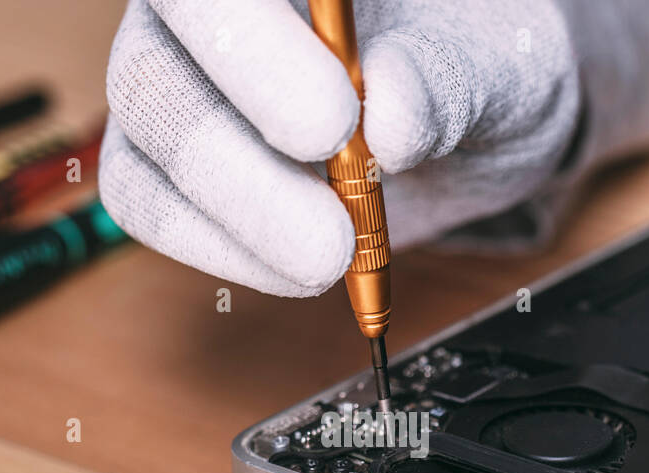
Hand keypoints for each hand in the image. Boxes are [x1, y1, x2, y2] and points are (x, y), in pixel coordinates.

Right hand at [100, 0, 580, 296]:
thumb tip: (390, 118)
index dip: (251, 49)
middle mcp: (208, 7)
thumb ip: (448, 78)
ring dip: (238, 217)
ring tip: (330, 258)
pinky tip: (299, 271)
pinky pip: (149, 205)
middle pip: (154, 65)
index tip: (335, 125)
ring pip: (148, 140)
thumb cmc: (480, 63)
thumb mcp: (501, 63)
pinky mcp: (168, 163)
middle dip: (233, 157)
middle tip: (327, 232)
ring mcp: (177, 79)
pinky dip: (223, 250)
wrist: (476, 123)